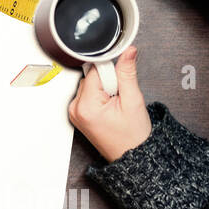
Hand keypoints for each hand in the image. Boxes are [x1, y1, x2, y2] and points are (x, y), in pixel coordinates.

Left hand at [67, 45, 151, 161]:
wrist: (133, 156)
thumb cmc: (133, 136)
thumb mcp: (134, 101)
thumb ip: (127, 73)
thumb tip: (127, 52)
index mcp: (85, 106)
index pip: (94, 72)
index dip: (111, 73)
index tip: (120, 82)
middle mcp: (75, 109)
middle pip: (90, 78)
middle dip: (108, 82)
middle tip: (120, 98)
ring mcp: (74, 112)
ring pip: (90, 85)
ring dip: (104, 90)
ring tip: (116, 105)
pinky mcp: (78, 114)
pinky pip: (88, 94)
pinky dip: (100, 97)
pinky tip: (110, 108)